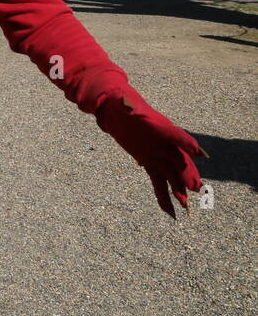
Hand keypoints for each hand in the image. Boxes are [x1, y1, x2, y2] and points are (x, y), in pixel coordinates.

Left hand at [97, 87, 204, 217]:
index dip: (186, 144)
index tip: (199, 154)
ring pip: (171, 175)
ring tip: (186, 207)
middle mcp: (164, 143)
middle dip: (187, 174)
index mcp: (161, 127)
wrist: (116, 110)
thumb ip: (128, 106)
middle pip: (178, 160)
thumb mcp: (124, 103)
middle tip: (195, 188)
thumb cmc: (123, 104)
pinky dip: (163, 195)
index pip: (175, 136)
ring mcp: (158, 154)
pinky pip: (158, 181)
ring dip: (178, 190)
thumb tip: (127, 105)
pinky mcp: (148, 162)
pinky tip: (170, 211)